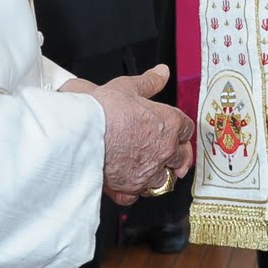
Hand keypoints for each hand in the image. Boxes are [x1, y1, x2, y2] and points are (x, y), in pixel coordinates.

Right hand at [73, 65, 195, 205]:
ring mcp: (147, 172)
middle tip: (171, 155)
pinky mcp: (128, 188)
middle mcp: (163, 150)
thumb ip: (149, 81)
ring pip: (163, 180)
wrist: (80, 134)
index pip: (187, 129)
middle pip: (181, 157)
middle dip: (177, 156)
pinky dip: (135, 192)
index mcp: (169, 124)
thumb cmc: (103, 110)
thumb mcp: (129, 87)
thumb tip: (162, 72)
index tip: (177, 130)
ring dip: (158, 176)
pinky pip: (138, 195)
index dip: (181, 129)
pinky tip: (130, 185)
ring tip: (150, 170)